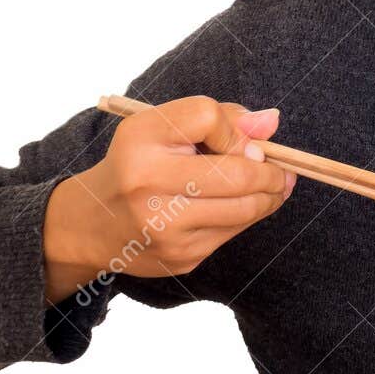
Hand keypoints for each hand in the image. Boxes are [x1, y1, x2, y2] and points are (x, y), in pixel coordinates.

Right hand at [43, 95, 295, 300]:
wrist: (92, 224)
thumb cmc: (139, 164)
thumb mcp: (163, 128)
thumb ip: (220, 118)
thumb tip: (271, 122)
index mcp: (140, 140)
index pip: (208, 117)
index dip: (235, 127)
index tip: (241, 138)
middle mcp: (147, 183)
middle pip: (238, 172)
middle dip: (272, 172)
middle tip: (282, 170)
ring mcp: (164, 226)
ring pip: (244, 208)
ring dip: (270, 196)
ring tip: (276, 185)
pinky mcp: (180, 256)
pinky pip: (232, 232)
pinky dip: (247, 216)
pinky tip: (245, 205)